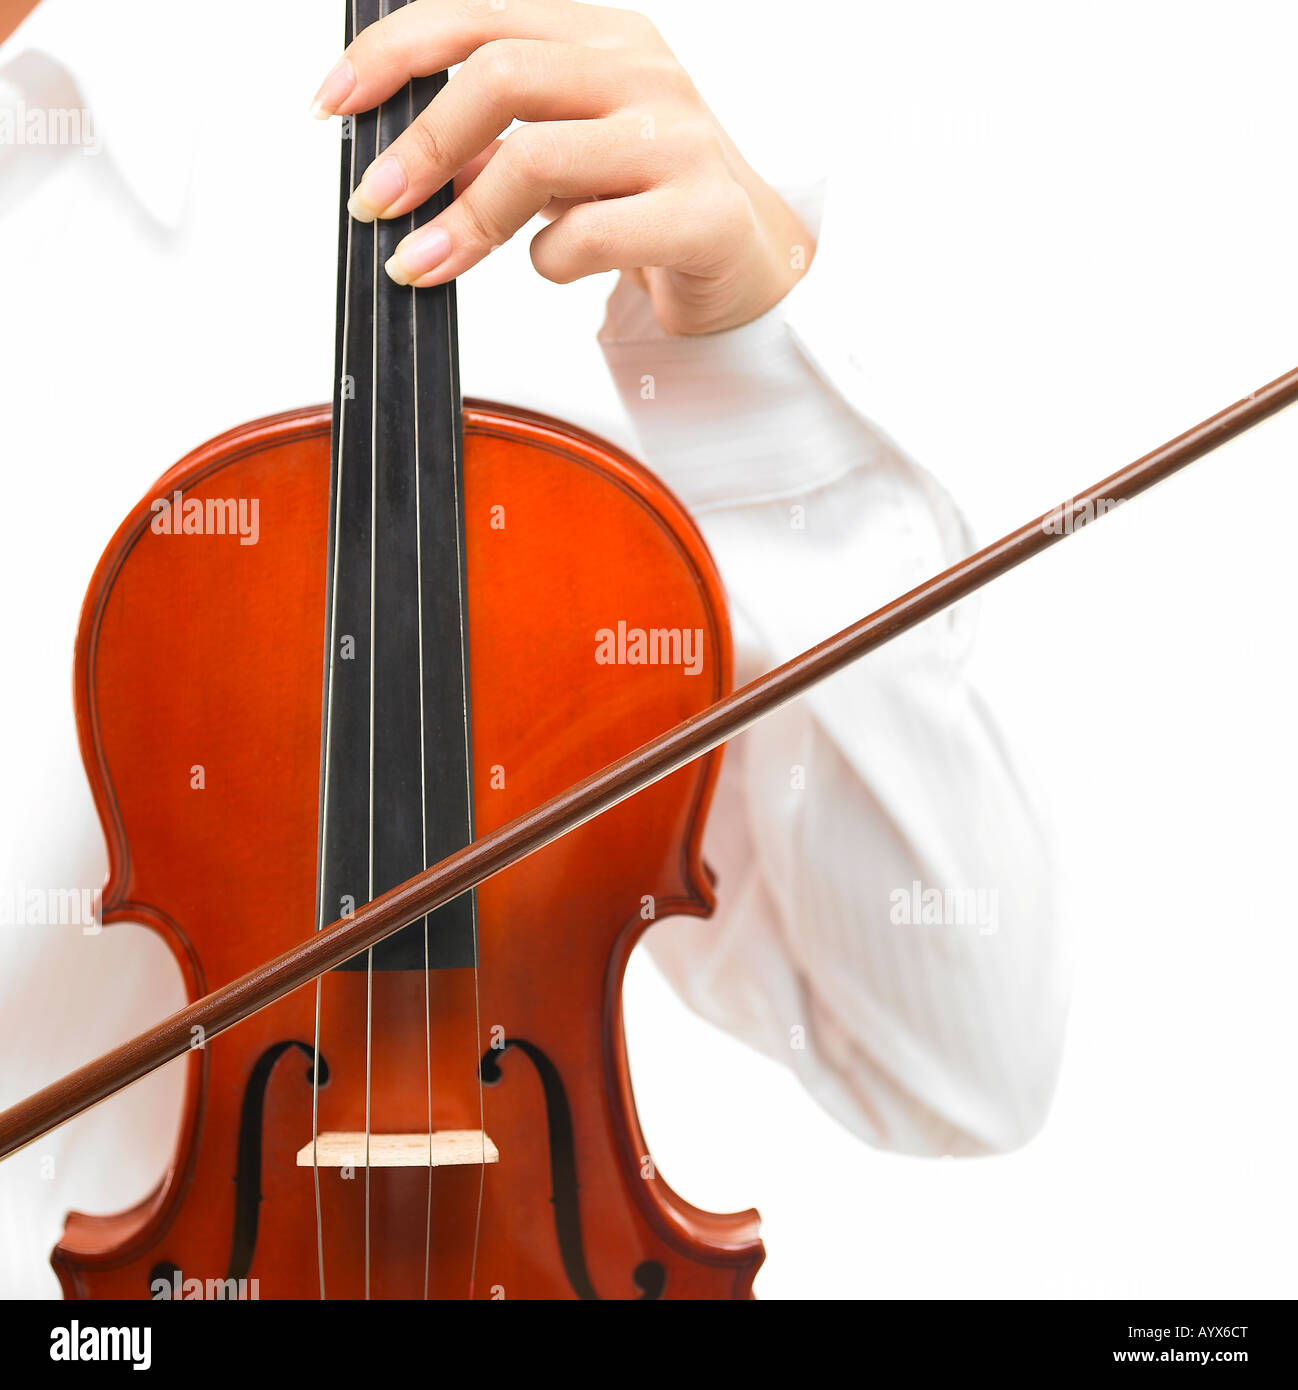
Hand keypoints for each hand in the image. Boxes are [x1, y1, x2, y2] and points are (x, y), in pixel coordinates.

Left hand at [310, 0, 812, 335]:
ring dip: (464, 221)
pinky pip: (587, 236)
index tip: (332, 106)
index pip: (476, 18)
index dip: (391, 55)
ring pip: (536, 159)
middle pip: (500, 76)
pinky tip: (552, 267)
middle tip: (375, 204)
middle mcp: (643, 73)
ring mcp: (679, 140)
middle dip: (419, 144)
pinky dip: (546, 262)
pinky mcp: (701, 215)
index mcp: (604, 37)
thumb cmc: (652, 201)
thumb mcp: (569, 153)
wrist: (752, 262)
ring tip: (427, 264)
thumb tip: (401, 159)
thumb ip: (497, 140)